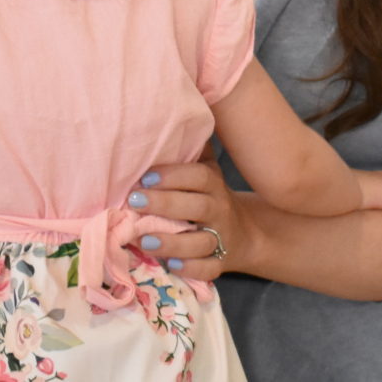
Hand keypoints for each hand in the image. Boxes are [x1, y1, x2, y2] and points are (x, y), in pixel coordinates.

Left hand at [124, 159, 244, 282]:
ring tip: (143, 239)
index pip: (198, 176)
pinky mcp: (219, 263)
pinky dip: (190, 269)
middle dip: (165, 204)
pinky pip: (208, 269)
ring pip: (201, 242)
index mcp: (213, 184)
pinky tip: (170, 264)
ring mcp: (221, 238)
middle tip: (134, 201)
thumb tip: (168, 112)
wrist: (247, 234)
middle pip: (197, 206)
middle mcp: (219, 209)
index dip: (173, 175)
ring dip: (172, 241)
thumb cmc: (210, 196)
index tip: (145, 176)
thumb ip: (189, 149)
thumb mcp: (206, 170)